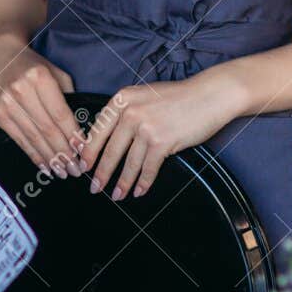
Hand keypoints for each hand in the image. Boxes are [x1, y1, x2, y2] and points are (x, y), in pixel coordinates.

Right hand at [0, 33, 85, 176]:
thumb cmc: (32, 66)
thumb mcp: (55, 72)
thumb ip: (68, 96)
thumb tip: (79, 130)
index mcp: (39, 78)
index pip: (60, 114)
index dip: (73, 136)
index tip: (84, 152)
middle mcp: (21, 91)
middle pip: (47, 129)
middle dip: (64, 153)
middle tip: (76, 169)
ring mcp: (7, 104)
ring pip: (33, 138)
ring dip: (50, 158)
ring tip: (63, 172)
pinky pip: (19, 140)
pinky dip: (34, 155)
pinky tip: (45, 165)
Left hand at [82, 70, 249, 199]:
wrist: (209, 96)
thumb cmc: (179, 97)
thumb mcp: (144, 97)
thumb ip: (126, 113)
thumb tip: (110, 138)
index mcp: (122, 99)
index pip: (98, 130)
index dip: (89, 151)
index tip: (83, 166)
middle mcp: (130, 112)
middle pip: (110, 150)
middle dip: (101, 173)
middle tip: (95, 187)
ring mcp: (146, 127)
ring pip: (129, 162)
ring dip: (122, 183)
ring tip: (117, 195)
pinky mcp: (162, 141)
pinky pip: (148, 167)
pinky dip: (143, 182)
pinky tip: (138, 191)